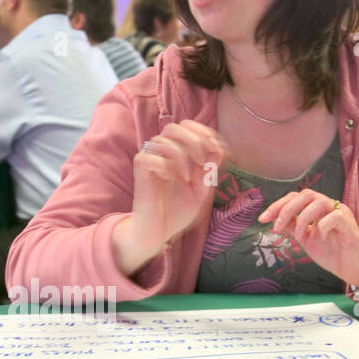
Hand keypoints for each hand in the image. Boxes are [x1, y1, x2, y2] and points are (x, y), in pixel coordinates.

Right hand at [112, 122, 229, 275]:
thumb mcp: (201, 190)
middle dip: (193, 140)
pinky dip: (163, 166)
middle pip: (174, 127)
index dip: (203, 132)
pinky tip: (168, 179)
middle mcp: (162, 154)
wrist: (159, 232)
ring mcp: (150, 160)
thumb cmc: (177, 211)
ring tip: (186, 177)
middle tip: (201, 161)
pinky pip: (149, 157)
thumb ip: (209, 170)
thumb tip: (218, 148)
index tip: (215, 148)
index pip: (187, 127)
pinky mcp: (140, 170)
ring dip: (181, 155)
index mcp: (178, 154)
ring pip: (162, 139)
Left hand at [258, 190, 358, 291]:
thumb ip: (294, 228)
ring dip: (302, 219)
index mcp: (317, 209)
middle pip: (305, 194)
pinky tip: (321, 238)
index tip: (262, 219)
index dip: (277, 206)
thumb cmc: (333, 253)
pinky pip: (333, 216)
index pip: (295, 197)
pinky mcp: (349, 224)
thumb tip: (275, 222)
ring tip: (300, 237)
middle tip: (276, 227)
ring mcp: (340, 213)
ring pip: (318, 202)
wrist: (354, 269)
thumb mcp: (307, 240)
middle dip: (286, 209)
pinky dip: (322, 227)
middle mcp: (329, 207)